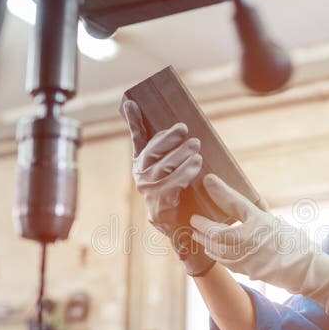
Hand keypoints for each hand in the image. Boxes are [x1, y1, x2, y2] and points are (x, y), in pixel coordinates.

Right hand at [122, 100, 214, 275]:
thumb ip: (176, 152)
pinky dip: (185, 173)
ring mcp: (148, 190)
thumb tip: (189, 130)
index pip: (138, 138)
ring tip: (196, 146)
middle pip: (152, 151)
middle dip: (168, 138)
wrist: (181, 227)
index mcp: (142, 163)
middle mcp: (141, 175)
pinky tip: (197, 165)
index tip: (131, 102)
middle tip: (185, 129)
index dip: (133, 120)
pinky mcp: (158, 204)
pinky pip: (172, 184)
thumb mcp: (177, 169)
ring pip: (163, 167)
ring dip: (181, 155)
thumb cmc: (181, 192)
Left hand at [189, 174, 328, 313]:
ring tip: (197, 233)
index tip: (208, 180)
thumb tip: (242, 198)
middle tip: (194, 218)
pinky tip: (210, 248)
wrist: (306, 271)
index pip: (236, 203)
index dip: (220, 190)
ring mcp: (247, 258)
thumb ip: (259, 210)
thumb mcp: (277, 221)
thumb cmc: (295, 243)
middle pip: (217, 231)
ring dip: (204, 240)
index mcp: (261, 222)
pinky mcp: (245, 271)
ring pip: (215, 249)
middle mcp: (252, 240)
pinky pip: (223, 261)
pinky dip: (214, 253)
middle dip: (202, 224)